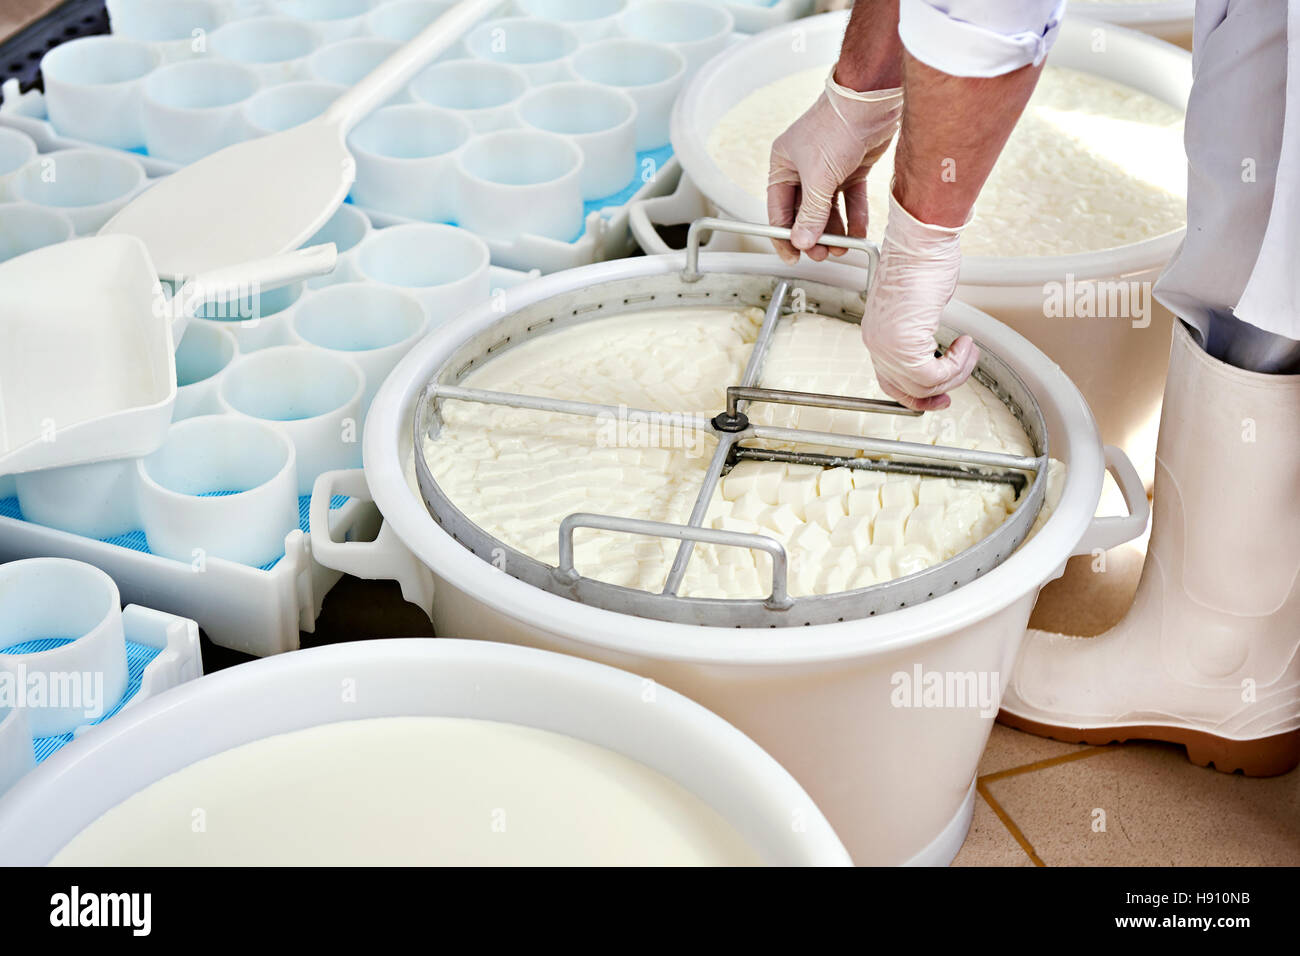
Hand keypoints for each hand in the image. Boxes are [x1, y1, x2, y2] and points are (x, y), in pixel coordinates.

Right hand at [767, 68, 901, 262]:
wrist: (870, 100)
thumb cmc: (835, 125)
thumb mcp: (818, 176)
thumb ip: (811, 213)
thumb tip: (804, 241)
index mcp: (783, 165)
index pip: (778, 210)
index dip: (784, 235)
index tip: (793, 256)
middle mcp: (803, 168)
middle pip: (804, 212)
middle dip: (813, 235)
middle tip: (821, 253)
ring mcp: (828, 169)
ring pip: (828, 209)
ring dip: (834, 230)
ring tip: (841, 247)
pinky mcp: (851, 169)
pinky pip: (849, 200)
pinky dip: (853, 217)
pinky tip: (857, 233)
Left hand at [862, 193, 978, 410]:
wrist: (921, 242)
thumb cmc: (921, 262)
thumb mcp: (917, 307)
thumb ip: (919, 334)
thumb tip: (935, 355)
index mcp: (876, 334)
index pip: (891, 381)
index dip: (918, 394)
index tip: (940, 397)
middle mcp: (876, 343)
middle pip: (907, 390)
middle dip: (940, 390)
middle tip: (960, 376)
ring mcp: (887, 346)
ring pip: (924, 387)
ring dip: (955, 372)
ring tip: (968, 350)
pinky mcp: (904, 345)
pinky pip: (934, 377)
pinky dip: (957, 365)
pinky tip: (965, 344)